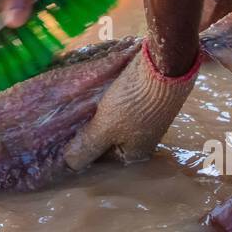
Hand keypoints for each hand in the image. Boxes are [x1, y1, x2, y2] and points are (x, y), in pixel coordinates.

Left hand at [63, 41, 197, 170]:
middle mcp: (145, 140)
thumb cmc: (133, 103)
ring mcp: (150, 119)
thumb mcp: (105, 127)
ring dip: (101, 112)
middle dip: (92, 127)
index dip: (84, 145)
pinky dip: (113, 100)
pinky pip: (126, 105)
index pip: (102, 156)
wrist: (165, 66)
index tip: (65, 133)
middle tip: (69, 116)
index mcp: (136, 153)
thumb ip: (87, 146)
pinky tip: (101, 91)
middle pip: (110, 137)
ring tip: (81, 103)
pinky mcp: (152, 100)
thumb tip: (70, 164)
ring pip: (117, 120)